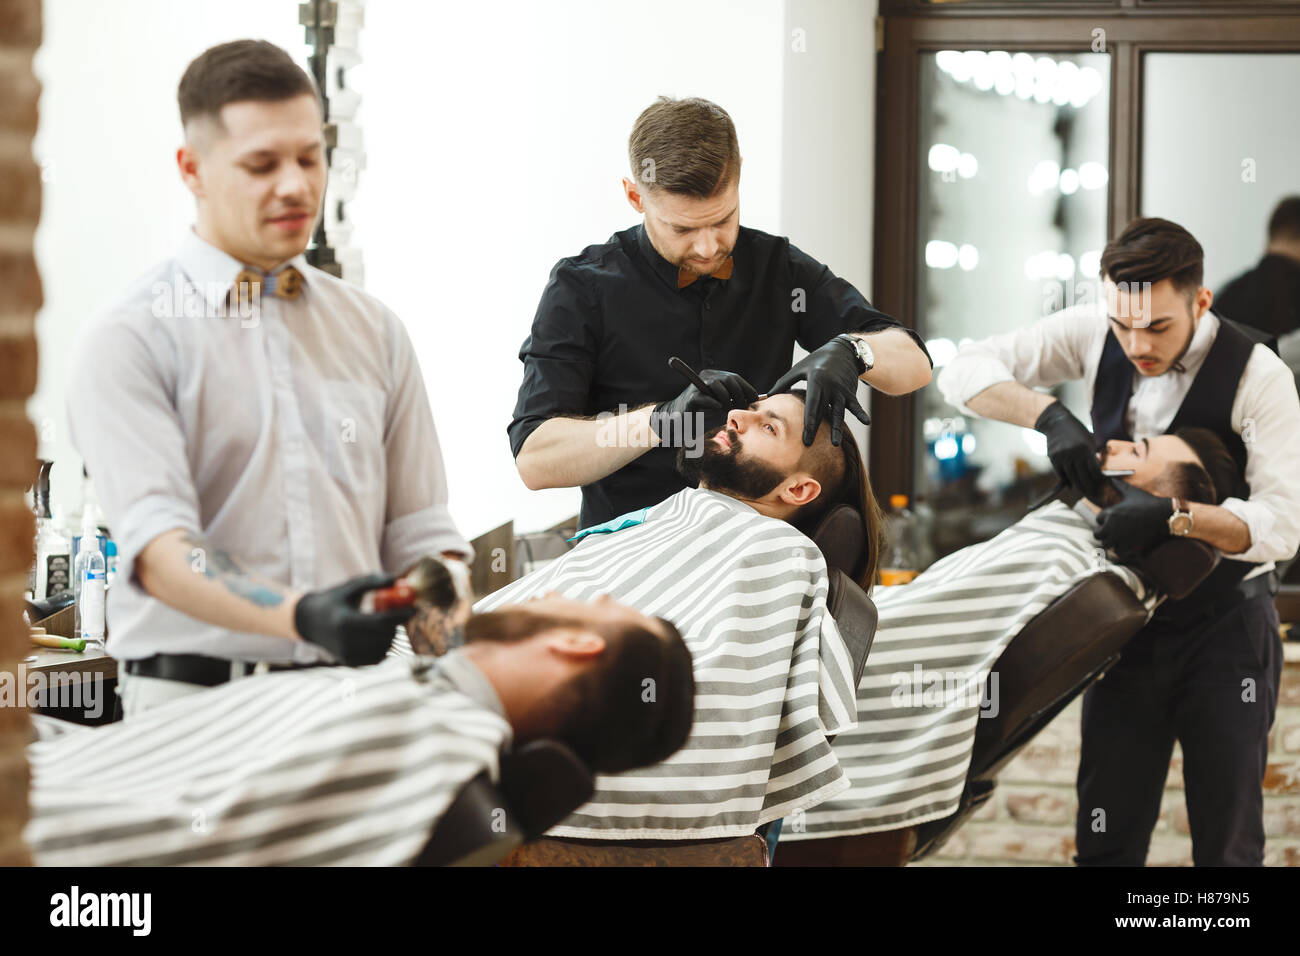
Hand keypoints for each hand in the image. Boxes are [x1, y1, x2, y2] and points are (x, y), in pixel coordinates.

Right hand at [293, 572, 414, 665]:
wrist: (309, 622)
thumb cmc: (334, 600)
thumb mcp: (350, 587)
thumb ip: (372, 581)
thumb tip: (396, 578)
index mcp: (345, 622)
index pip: (381, 622)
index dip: (401, 616)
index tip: (415, 609)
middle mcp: (346, 641)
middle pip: (385, 636)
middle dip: (397, 625)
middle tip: (402, 615)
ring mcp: (348, 655)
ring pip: (383, 648)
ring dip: (390, 636)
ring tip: (382, 623)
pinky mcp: (350, 662)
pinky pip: (377, 657)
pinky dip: (382, 646)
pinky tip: (375, 635)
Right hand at [651, 369, 758, 445]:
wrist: (679, 416)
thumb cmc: (702, 409)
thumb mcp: (720, 401)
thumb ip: (733, 397)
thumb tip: (753, 399)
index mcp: (713, 375)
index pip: (734, 378)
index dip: (746, 388)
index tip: (754, 398)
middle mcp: (705, 377)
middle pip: (728, 380)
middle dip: (739, 394)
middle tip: (742, 406)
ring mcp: (697, 386)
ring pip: (717, 387)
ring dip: (726, 400)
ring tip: (727, 409)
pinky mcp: (691, 398)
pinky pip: (706, 398)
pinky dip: (714, 404)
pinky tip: (717, 409)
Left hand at [769, 336, 869, 445]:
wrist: (843, 350)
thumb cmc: (817, 360)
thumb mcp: (800, 368)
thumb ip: (784, 382)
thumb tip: (768, 394)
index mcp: (816, 380)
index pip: (810, 404)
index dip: (806, 420)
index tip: (802, 433)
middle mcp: (830, 386)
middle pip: (821, 411)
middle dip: (815, 428)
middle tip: (808, 444)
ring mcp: (841, 390)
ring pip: (839, 412)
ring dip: (837, 428)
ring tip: (834, 443)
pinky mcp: (850, 392)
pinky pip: (855, 405)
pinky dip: (861, 413)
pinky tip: (867, 422)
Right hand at [1034, 402, 1104, 500]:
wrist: (1056, 423)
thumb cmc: (1076, 431)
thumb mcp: (1088, 440)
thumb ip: (1091, 455)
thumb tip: (1096, 470)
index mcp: (1085, 449)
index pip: (1094, 470)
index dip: (1098, 481)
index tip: (1102, 487)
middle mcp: (1074, 454)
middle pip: (1083, 476)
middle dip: (1089, 487)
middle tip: (1094, 494)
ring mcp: (1063, 456)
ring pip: (1071, 476)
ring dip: (1078, 485)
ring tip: (1084, 491)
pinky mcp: (1053, 458)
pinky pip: (1061, 473)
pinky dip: (1066, 480)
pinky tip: (1071, 485)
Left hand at [1095, 481, 1174, 557]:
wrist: (1162, 513)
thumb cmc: (1147, 501)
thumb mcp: (1132, 492)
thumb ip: (1120, 486)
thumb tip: (1112, 477)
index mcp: (1111, 512)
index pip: (1097, 519)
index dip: (1103, 519)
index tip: (1111, 519)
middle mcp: (1112, 525)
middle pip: (1097, 534)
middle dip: (1103, 533)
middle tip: (1111, 531)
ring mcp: (1120, 536)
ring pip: (1106, 544)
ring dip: (1110, 542)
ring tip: (1118, 538)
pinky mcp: (1130, 544)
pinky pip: (1118, 552)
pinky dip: (1120, 550)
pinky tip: (1126, 545)